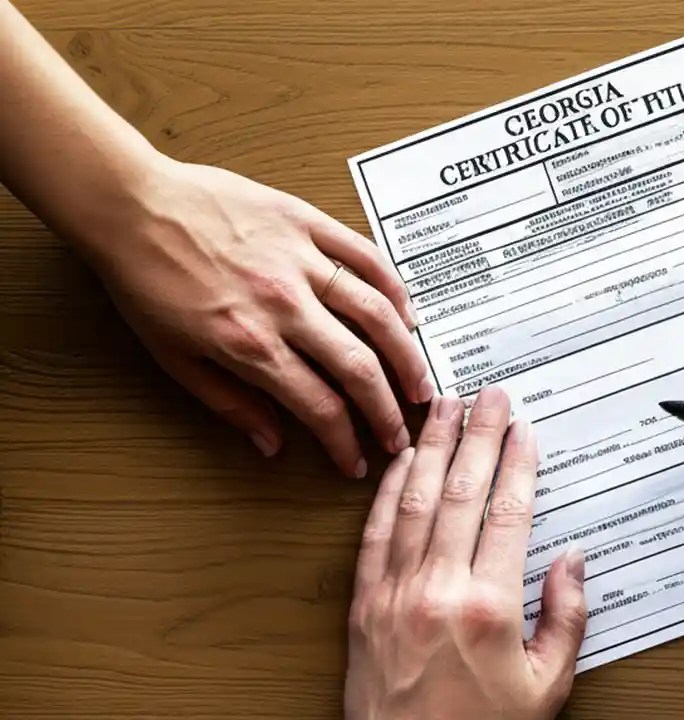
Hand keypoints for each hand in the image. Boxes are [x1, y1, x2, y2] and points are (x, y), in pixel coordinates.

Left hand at [83, 158, 430, 476]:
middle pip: (359, 368)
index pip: (320, 406)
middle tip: (400, 434)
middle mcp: (283, 304)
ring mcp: (300, 260)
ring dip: (407, 355)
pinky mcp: (306, 222)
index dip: (345, 442)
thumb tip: (272, 444)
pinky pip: (365, 256)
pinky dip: (394, 287)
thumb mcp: (174, 358)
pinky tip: (407, 314)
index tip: (355, 461)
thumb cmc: (144, 280)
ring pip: (376, 314)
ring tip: (420, 383)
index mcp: (249, 343)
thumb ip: (230, 404)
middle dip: (389, 411)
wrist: (130, 206)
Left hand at [345, 387, 587, 719]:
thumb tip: (572, 561)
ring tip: (442, 407)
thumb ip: (567, 618)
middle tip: (488, 395)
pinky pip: (374, 533)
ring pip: (414, 500)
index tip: (524, 428)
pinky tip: (399, 462)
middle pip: (461, 491)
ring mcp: (394, 594)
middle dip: (477, 434)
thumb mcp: (547, 687)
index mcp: (489, 608)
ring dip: (430, 446)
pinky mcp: (363, 606)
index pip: (507, 512)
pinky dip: (386, 491)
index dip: (518, 462)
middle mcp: (437, 590)